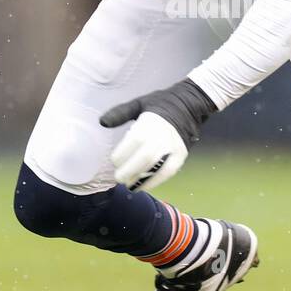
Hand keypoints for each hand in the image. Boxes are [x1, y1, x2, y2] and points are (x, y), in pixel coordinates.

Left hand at [99, 79, 216, 191]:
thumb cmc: (160, 105)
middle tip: (118, 177)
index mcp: (149, 122)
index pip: (134, 141)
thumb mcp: (139, 104)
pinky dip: (155, 181)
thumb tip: (102, 122)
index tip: (114, 161)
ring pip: (156, 166)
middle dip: (129, 170)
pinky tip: (144, 186)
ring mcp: (173, 146)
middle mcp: (162, 135)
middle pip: (144, 157)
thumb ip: (120, 113)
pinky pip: (168, 171)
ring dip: (140, 178)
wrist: (188, 106)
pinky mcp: (181, 155)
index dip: (122, 154)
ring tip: (129, 185)